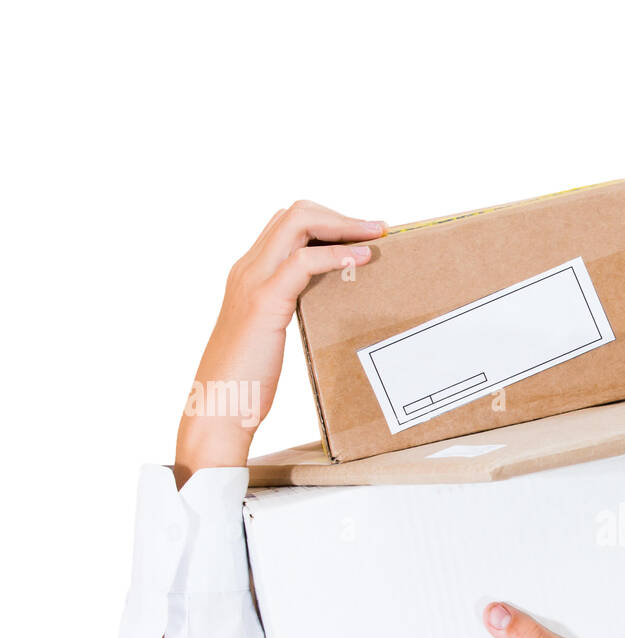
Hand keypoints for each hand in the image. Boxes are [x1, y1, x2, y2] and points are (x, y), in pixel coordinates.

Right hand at [174, 200, 385, 484]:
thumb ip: (286, 312)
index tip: (361, 233)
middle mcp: (247, 269)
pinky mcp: (264, 303)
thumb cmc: (246, 382)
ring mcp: (253, 282)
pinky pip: (303, 262)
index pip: (286, 226)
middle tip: (376, 227)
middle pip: (294, 214)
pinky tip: (360, 259)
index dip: (326, 222)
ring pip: (297, 224)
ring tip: (375, 235)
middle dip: (340, 216)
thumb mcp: (268, 335)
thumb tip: (318, 307)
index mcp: (248, 275)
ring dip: (343, 225)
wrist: (218, 409)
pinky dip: (336, 254)